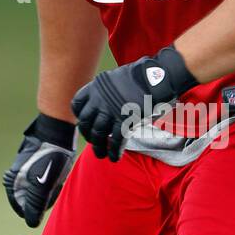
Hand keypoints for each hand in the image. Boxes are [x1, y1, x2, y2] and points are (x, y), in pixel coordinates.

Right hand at [3, 113, 76, 226]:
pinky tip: (58, 171)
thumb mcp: (43, 185)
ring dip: (50, 188)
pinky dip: (51, 180)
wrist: (55, 131)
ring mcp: (23, 172)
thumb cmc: (50, 159)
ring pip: (39, 191)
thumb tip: (31, 224)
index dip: (40, 208)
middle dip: (46, 197)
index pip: (26, 211)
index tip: (49, 194)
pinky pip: (43, 181)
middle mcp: (14, 179)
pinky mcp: (33, 165)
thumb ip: (36, 205)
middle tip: (55, 183)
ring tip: (57, 176)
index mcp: (12, 185)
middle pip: (32, 201)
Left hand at [71, 45, 197, 161]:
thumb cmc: (141, 77)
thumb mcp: (117, 79)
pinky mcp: (124, 121)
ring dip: (98, 147)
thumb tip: (108, 104)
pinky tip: (114, 157)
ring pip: (98, 134)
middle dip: (88, 134)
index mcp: (96, 87)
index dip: (79, 116)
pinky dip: (114, 151)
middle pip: (85, 122)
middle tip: (94, 141)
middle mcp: (100, 99)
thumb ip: (108, 92)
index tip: (85, 123)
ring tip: (101, 155)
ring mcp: (111, 111)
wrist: (157, 77)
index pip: (77, 104)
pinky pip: (115, 140)